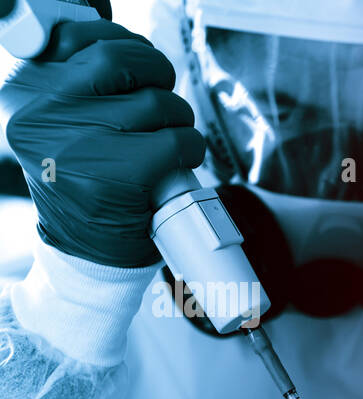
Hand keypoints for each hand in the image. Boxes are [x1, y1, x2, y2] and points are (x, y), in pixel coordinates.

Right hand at [0, 20, 205, 266]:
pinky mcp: (116, 173)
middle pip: (121, 59)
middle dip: (158, 74)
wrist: (86, 253)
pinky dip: (190, 151)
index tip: (140, 64)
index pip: (75, 36)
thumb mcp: (66, 124)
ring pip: (156, 102)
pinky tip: (178, 166)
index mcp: (26, 93)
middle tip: (165, 102)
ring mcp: (77, 143)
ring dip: (179, 121)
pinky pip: (175, 141)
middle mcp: (43, 113)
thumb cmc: (86, 182)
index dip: (120, 40)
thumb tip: (130, 46)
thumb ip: (84, 84)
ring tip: (169, 144)